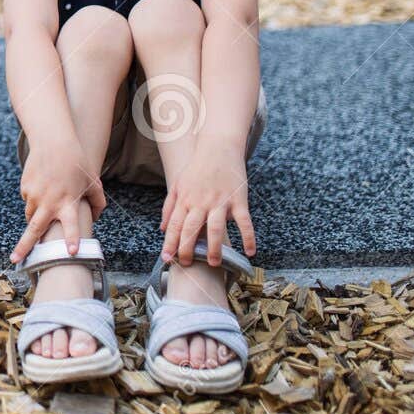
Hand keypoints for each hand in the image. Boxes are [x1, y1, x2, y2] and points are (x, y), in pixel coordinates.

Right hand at [10, 139, 104, 264]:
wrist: (52, 141)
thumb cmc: (76, 162)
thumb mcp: (93, 181)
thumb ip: (97, 202)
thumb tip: (94, 218)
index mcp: (68, 202)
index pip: (71, 225)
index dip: (72, 239)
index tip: (71, 253)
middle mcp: (49, 201)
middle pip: (34, 229)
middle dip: (24, 247)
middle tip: (15, 261)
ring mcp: (34, 195)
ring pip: (32, 217)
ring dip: (37, 220)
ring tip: (47, 208)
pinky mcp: (26, 188)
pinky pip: (29, 201)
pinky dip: (36, 200)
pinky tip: (44, 187)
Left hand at [161, 138, 254, 266]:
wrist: (218, 148)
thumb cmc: (197, 168)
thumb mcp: (178, 184)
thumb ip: (169, 207)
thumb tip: (163, 229)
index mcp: (185, 199)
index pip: (174, 225)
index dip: (170, 243)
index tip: (167, 259)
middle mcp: (200, 202)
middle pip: (191, 229)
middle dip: (187, 248)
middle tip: (187, 265)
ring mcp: (220, 201)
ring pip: (215, 227)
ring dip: (213, 247)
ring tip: (213, 263)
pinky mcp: (238, 200)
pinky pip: (244, 221)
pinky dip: (248, 237)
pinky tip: (250, 252)